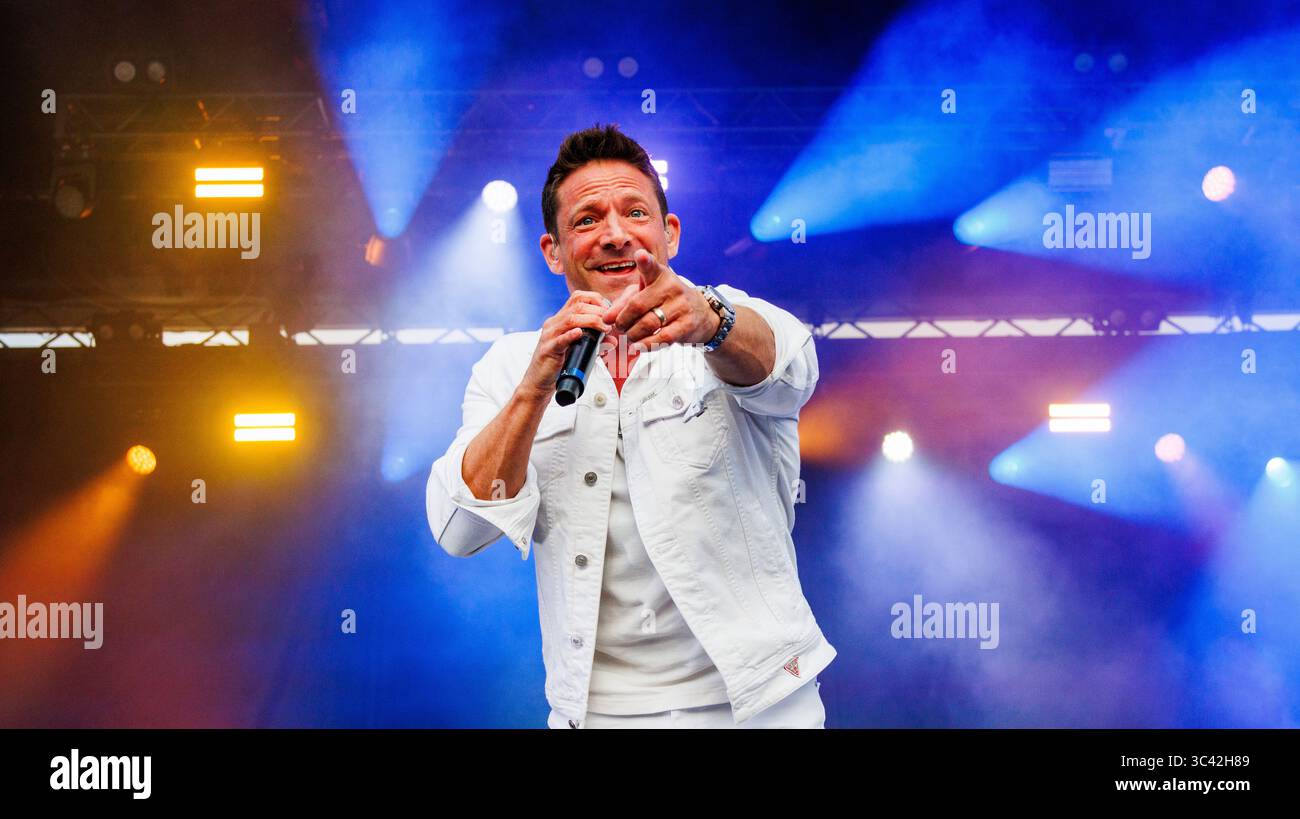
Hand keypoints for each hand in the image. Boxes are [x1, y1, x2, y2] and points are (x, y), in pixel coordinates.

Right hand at [518, 290, 612, 401]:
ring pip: (571, 320)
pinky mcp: (547, 350)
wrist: (538, 382)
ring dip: (592, 321)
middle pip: (577, 306)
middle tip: (610, 322)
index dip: (596, 300)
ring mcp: (549, 336)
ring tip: (604, 329)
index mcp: (560, 319)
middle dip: (598, 311)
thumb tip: (613, 340)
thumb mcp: (578, 348)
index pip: (578, 297)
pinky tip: (580, 334)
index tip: (609, 311)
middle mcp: (553, 324)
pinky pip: (559, 340)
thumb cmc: (558, 365)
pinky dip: (570, 335)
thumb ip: (594, 341)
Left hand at [602, 249, 720, 353]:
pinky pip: (662, 337)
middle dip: (623, 320)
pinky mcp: (687, 325)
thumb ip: (624, 303)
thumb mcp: (646, 294)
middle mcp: (671, 287)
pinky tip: (638, 346)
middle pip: (638, 305)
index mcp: (660, 275)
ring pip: (648, 323)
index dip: (645, 261)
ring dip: (633, 334)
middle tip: (620, 326)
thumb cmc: (667, 301)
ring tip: (631, 336)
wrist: (702, 313)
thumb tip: (607, 319)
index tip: (640, 255)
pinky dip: (647, 344)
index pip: (651, 267)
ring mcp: (681, 306)